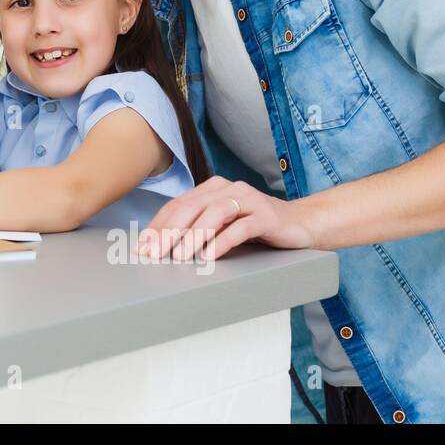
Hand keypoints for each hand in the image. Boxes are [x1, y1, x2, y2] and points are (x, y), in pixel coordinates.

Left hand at [136, 176, 316, 261]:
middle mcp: (228, 188)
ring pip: (214, 214)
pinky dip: (223, 241)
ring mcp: (248, 199)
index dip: (158, 225)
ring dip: (194, 236)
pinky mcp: (266, 215)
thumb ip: (198, 227)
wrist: (301, 223)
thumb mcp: (222, 225)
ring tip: (180, 256)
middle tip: (155, 254)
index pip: (178, 205)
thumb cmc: (255, 226)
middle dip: (169, 232)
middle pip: (191, 207)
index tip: (143, 247)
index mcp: (212, 188)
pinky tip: (211, 256)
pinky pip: (241, 227)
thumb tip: (162, 245)